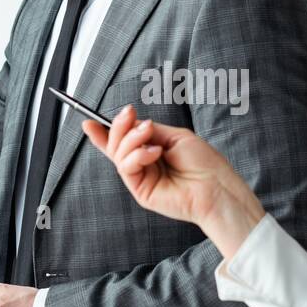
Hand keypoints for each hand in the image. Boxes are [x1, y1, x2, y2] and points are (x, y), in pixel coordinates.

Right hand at [83, 105, 265, 258]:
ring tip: (150, 135)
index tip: (90, 121)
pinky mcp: (140, 191)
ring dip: (131, 138)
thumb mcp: (175, 136)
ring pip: (118, 154)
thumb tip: (131, 123)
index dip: (105, 132)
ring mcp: (141, 179)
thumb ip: (150, 131)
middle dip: (119, 126)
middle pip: (116, 145)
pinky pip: (126, 167)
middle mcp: (143, 165)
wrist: (216, 188)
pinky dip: (137, 155)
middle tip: (130, 114)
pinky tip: (154, 152)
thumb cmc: (204, 163)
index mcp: (151, 152)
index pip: (123, 141)